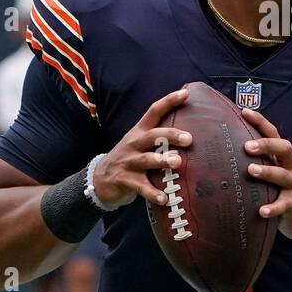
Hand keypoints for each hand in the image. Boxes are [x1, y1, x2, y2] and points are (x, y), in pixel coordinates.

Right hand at [89, 88, 191, 208]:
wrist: (99, 178)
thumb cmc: (130, 159)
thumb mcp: (140, 144)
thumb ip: (161, 140)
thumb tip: (191, 136)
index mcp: (139, 132)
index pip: (154, 111)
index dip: (169, 101)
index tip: (186, 93)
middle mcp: (134, 144)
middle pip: (153, 135)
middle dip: (171, 135)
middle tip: (189, 138)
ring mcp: (128, 162)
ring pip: (146, 160)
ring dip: (162, 160)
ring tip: (177, 162)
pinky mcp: (124, 180)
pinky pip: (140, 187)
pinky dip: (153, 193)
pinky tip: (164, 198)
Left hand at [240, 108, 291, 242]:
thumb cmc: (279, 189)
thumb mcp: (272, 171)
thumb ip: (256, 161)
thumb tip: (222, 151)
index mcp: (282, 156)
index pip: (273, 133)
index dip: (261, 121)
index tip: (244, 112)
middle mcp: (290, 166)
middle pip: (284, 148)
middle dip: (266, 145)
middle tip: (247, 146)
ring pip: (283, 175)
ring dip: (267, 172)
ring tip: (251, 170)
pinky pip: (285, 204)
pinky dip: (273, 207)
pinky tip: (262, 211)